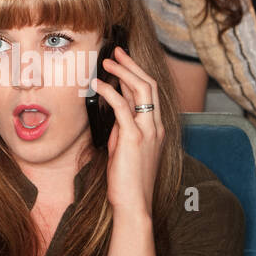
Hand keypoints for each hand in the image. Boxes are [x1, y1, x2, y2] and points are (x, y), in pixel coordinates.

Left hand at [92, 46, 164, 216]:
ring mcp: (147, 131)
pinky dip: (110, 91)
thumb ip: (123, 129)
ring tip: (107, 61)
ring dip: (123, 71)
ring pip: (142, 90)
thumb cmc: (128, 181)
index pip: (151, 93)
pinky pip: (122, 106)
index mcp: (157, 129)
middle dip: (132, 64)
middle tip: (117, 51)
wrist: (134, 204)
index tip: (123, 62)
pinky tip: (98, 84)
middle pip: (149, 85)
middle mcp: (156, 127)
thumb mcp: (125, 149)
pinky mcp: (133, 138)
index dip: (137, 73)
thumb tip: (113, 111)